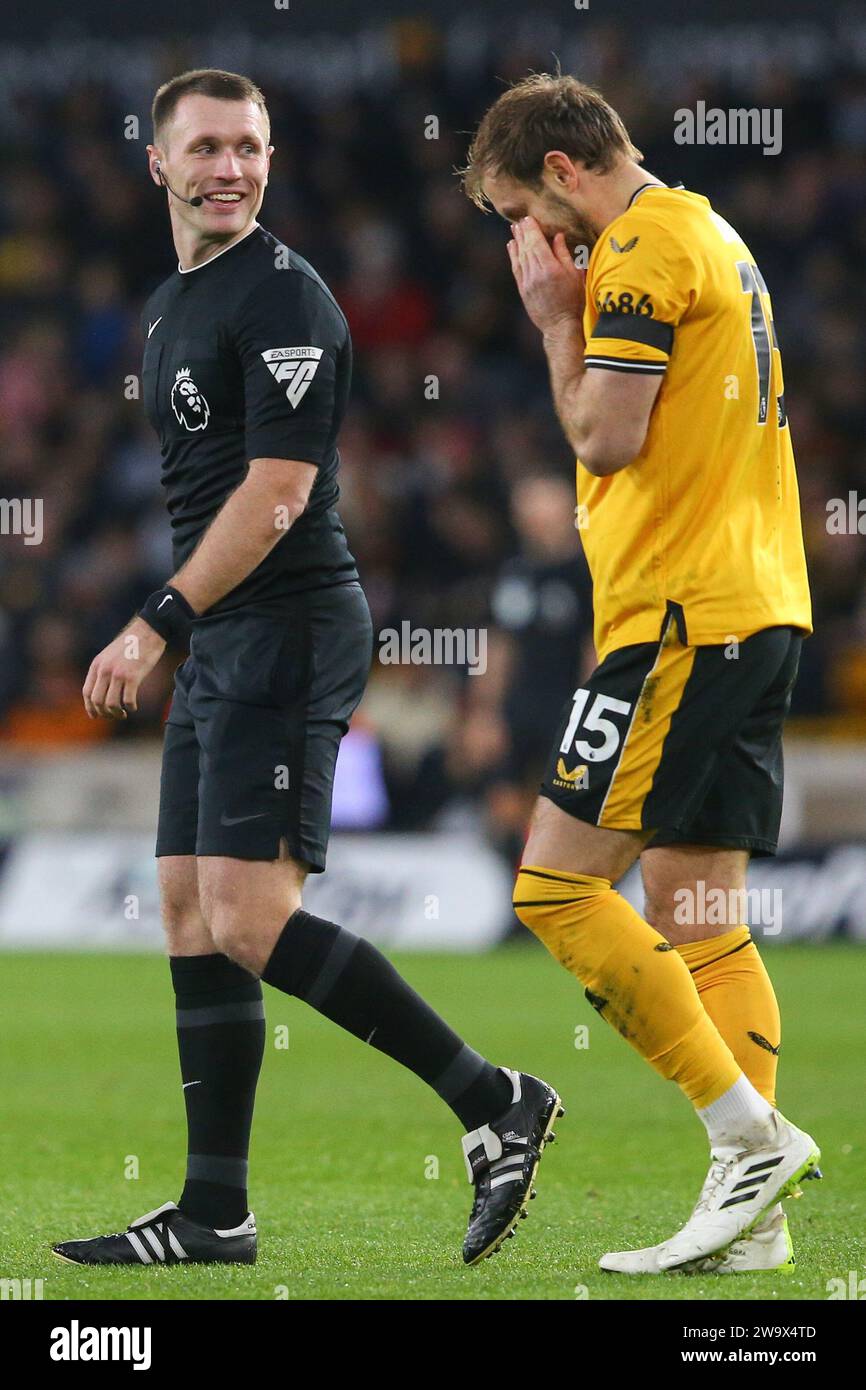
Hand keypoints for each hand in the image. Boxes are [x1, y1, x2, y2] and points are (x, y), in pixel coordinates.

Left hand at [82, 617, 165, 719]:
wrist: (148, 631)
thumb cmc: (131, 644)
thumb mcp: (110, 655)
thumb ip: (104, 670)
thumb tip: (102, 690)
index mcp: (97, 665)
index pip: (86, 692)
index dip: (89, 707)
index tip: (96, 715)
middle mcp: (105, 670)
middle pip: (97, 700)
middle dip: (104, 713)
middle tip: (113, 716)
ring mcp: (118, 673)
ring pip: (111, 703)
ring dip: (116, 713)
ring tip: (123, 713)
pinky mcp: (133, 676)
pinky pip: (128, 700)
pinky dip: (130, 707)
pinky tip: (133, 707)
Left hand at [507, 217, 585, 332]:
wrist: (560, 325)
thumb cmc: (574, 301)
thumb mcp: (575, 276)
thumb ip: (564, 255)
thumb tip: (557, 236)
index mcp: (550, 268)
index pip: (537, 243)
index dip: (532, 229)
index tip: (528, 218)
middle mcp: (535, 274)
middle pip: (526, 248)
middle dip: (523, 232)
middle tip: (520, 220)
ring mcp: (527, 283)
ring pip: (519, 257)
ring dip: (516, 241)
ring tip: (514, 229)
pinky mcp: (523, 290)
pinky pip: (516, 268)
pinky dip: (513, 255)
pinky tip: (512, 246)